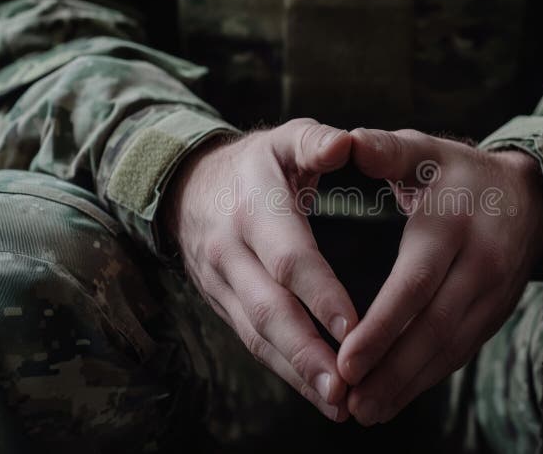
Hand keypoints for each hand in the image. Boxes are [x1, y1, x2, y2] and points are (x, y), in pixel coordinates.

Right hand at [164, 119, 358, 420]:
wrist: (188, 185)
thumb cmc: (257, 163)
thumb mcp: (285, 139)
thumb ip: (316, 141)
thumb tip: (347, 143)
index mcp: (254, 206)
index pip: (288, 257)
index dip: (320, 293)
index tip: (353, 328)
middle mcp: (231, 249)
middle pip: (269, 309)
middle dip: (306, 352)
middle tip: (343, 388)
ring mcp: (221, 282)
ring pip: (258, 335)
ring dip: (296, 372)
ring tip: (337, 404)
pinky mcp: (221, 303)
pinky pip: (251, 341)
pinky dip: (283, 370)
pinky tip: (315, 394)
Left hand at [337, 129, 542, 424]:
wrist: (529, 195)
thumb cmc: (458, 172)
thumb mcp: (424, 148)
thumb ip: (384, 149)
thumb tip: (347, 142)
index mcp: (452, 226)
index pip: (416, 284)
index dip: (382, 327)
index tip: (347, 361)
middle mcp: (479, 265)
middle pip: (434, 328)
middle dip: (392, 370)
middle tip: (350, 403)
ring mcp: (493, 294)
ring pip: (449, 348)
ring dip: (407, 384)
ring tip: (365, 412)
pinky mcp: (495, 313)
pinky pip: (461, 352)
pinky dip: (428, 378)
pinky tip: (396, 398)